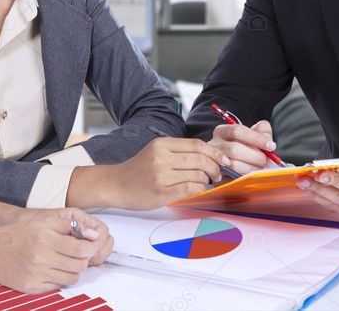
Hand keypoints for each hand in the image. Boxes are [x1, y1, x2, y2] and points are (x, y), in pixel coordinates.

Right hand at [0, 208, 106, 292]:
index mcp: (45, 238)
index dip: (90, 248)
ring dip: (73, 270)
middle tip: (78, 254)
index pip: (81, 249)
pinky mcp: (32, 287)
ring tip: (64, 261)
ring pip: (71, 278)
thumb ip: (69, 225)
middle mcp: (41, 258)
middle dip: (83, 260)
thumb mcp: (42, 222)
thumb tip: (93, 234)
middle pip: (79, 265)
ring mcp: (36, 275)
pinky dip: (59, 278)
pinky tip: (51, 269)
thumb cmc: (16, 234)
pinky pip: (57, 286)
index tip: (90, 245)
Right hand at [80, 137, 228, 209]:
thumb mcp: (155, 152)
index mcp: (161, 145)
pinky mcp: (161, 193)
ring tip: (205, 182)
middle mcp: (161, 158)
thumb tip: (208, 156)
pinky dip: (198, 188)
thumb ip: (177, 152)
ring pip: (197, 175)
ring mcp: (161, 176)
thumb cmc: (138, 170)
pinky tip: (196, 188)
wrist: (115, 185)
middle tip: (217, 174)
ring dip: (207, 180)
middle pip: (200, 159)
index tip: (223, 159)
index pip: (197, 145)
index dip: (214, 152)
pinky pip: (190, 189)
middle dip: (215, 167)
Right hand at [208, 120, 276, 174]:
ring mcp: (212, 160)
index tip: (271, 146)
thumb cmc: (247, 151)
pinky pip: (231, 178)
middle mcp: (214, 144)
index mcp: (223, 131)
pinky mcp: (215, 175)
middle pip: (234, 149)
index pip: (237, 131)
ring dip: (251, 168)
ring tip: (258, 169)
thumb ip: (263, 131)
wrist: (237, 169)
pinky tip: (250, 175)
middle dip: (255, 156)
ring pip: (233, 164)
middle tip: (265, 161)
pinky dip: (244, 177)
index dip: (256, 138)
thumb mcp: (254, 137)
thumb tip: (267, 138)